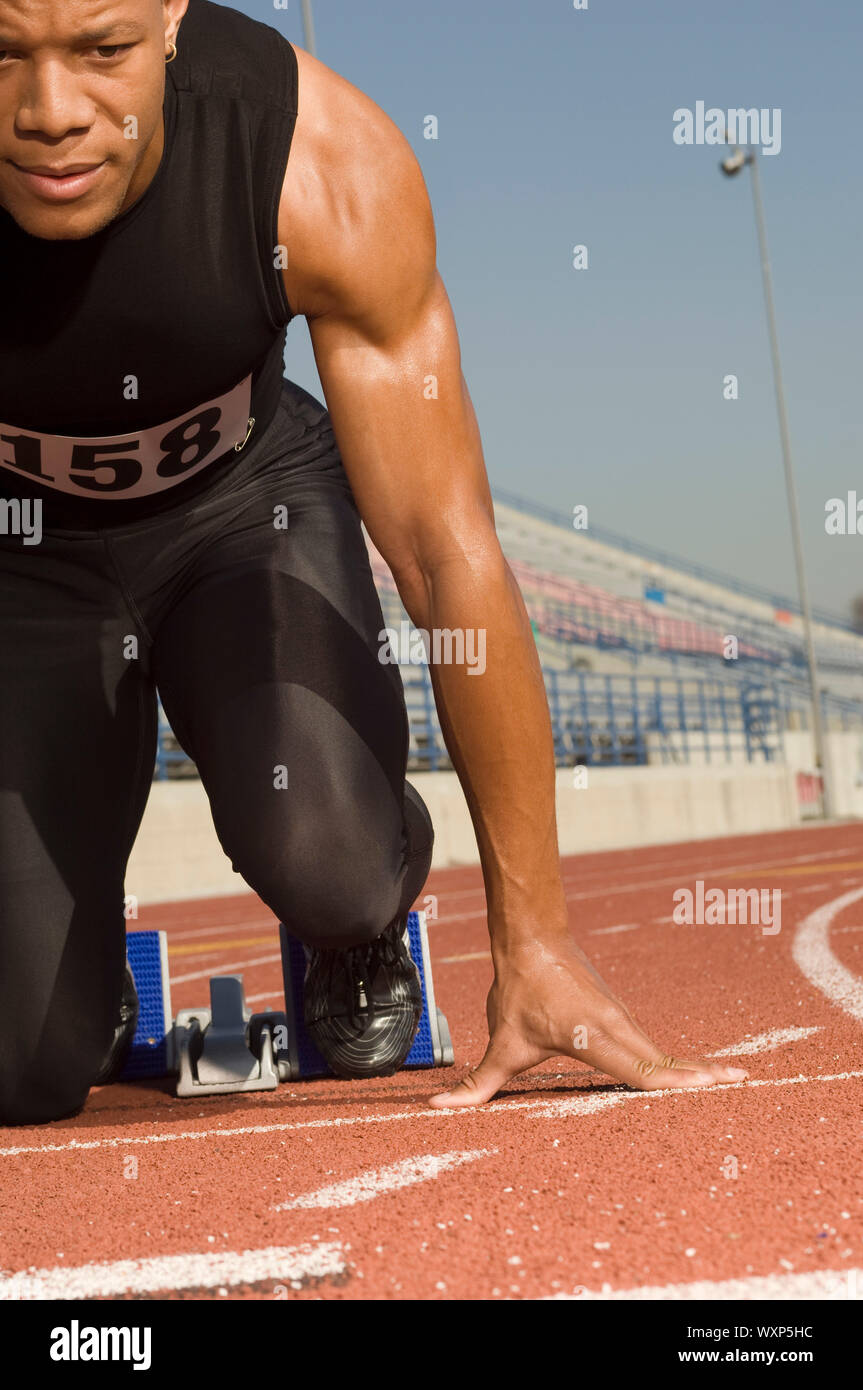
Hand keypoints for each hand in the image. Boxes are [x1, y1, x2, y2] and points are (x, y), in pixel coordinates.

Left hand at [428, 935, 747, 1108]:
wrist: (532, 936)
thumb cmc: (519, 989)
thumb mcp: (501, 1041)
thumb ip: (478, 1083)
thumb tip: (441, 1108)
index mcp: (595, 1035)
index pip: (641, 1069)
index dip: (674, 1083)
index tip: (711, 1087)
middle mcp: (618, 1027)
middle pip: (665, 1063)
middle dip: (702, 1077)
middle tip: (744, 1086)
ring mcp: (623, 1021)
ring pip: (662, 1055)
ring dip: (694, 1071)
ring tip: (733, 1083)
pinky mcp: (622, 1018)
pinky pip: (653, 1049)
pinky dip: (676, 1064)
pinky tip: (696, 1077)